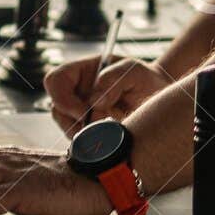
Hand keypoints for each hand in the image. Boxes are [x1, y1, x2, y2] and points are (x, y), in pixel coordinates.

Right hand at [45, 56, 172, 135]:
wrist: (158, 98)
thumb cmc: (145, 79)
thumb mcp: (134, 71)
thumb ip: (113, 79)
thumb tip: (94, 101)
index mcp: (82, 72)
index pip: (55, 80)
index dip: (62, 98)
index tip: (83, 111)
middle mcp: (76, 93)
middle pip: (57, 109)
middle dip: (72, 122)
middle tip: (95, 129)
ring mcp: (81, 113)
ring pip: (67, 128)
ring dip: (82, 136)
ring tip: (107, 133)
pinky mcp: (89, 131)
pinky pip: (80, 142)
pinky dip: (91, 144)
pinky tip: (109, 140)